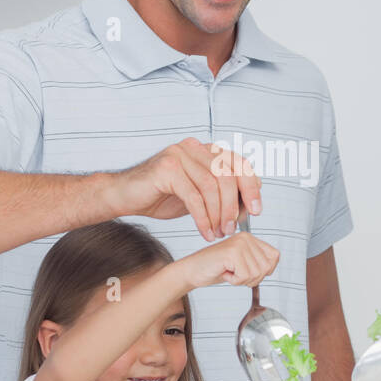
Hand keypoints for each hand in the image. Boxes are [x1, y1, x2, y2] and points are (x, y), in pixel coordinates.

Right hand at [112, 137, 262, 241]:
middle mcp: (194, 147)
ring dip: (218, 215)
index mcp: (205, 150)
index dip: (250, 186)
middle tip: (231, 228)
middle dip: (234, 205)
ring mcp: (180, 154)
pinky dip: (203, 218)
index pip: (238, 163)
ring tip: (218, 233)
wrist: (123, 196)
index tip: (256, 210)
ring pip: (212, 186)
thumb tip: (253, 197)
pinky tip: (205, 232)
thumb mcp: (199, 194)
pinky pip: (194, 196)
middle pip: (228, 174)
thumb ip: (222, 192)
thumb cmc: (161, 196)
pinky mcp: (167, 168)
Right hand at [176, 231, 279, 289]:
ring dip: (242, 280)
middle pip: (266, 267)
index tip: (249, 271)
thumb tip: (271, 267)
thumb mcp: (242, 264)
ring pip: (256, 273)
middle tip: (236, 273)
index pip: (275, 256)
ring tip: (229, 272)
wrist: (192, 271)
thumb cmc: (216, 268)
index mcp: (250, 238)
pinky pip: (244, 276)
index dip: (266, 270)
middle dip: (252, 278)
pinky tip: (225, 272)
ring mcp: (239, 244)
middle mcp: (246, 238)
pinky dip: (234, 281)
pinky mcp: (232, 253)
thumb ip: (258, 262)